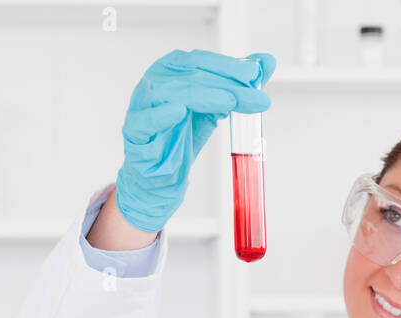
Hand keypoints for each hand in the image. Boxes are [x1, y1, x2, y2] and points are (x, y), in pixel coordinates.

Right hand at [115, 49, 275, 232]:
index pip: (202, 61)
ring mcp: (142, 104)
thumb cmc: (181, 135)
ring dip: (203, 96)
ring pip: (172, 93)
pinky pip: (144, 120)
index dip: (229, 66)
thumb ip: (239, 83)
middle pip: (192, 77)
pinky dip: (160, 115)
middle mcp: (156, 81)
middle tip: (255, 95)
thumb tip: (266, 62)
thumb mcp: (215, 107)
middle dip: (227, 85)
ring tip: (229, 101)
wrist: (159, 173)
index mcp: (173, 69)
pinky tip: (178, 111)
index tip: (255, 74)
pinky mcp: (133, 130)